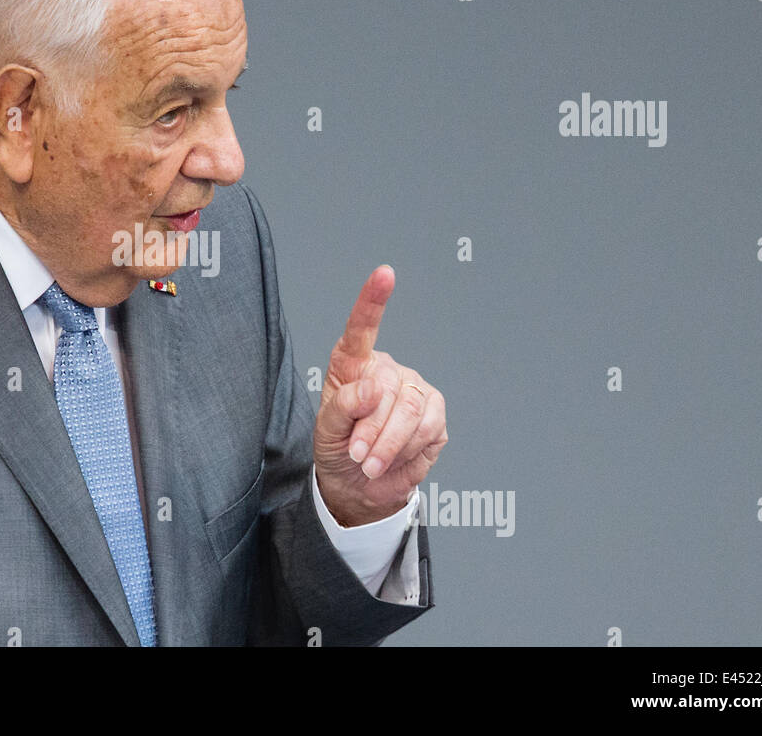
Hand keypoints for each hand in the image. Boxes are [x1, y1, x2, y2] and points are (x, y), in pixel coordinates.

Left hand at [313, 265, 447, 526]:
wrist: (360, 487)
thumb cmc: (338, 450)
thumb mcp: (326, 430)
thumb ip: (344, 406)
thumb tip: (373, 388)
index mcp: (353, 366)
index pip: (362, 330)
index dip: (373, 302)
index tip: (384, 274)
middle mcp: (387, 372)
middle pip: (388, 388)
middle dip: (371, 428)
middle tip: (357, 454)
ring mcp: (414, 390)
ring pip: (410, 409)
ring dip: (388, 444)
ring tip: (369, 464)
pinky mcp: (435, 415)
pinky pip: (429, 428)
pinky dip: (408, 450)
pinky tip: (394, 460)